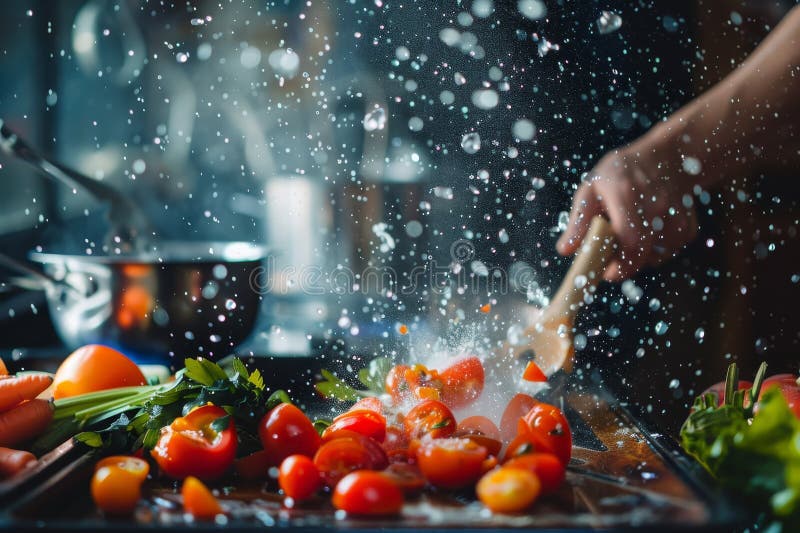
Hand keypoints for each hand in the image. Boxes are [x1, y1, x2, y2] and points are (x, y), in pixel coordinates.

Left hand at [556, 143, 697, 280]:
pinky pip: (668, 252)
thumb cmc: (623, 172)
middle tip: (611, 263)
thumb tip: (565, 250)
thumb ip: (579, 220)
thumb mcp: (593, 187)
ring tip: (629, 237)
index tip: (605, 272)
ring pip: (655, 257)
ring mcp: (676, 217)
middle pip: (642, 254)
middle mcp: (656, 206)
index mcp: (627, 195)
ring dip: (638, 257)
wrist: (669, 157)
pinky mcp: (688, 227)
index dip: (617, 263)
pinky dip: (654, 251)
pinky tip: (647, 234)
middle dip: (623, 266)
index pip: (627, 239)